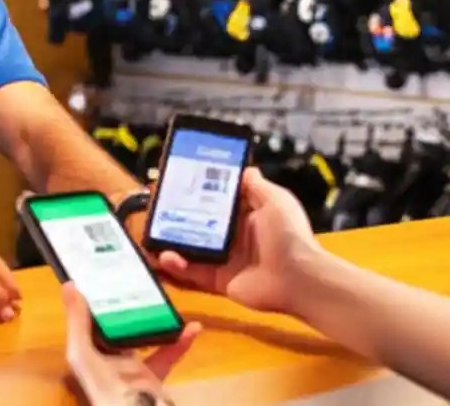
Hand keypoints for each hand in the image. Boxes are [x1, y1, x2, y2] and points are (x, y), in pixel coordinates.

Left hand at [61, 282, 199, 405]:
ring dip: (156, 321)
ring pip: (145, 338)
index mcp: (87, 352)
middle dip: (130, 308)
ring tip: (166, 299)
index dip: (98, 299)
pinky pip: (168, 355)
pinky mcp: (153, 376)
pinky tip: (192, 328)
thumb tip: (69, 284)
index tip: (108, 276)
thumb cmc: (102, 385)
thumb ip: (77, 321)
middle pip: (119, 327)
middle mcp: (108, 358)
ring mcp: (132, 368)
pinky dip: (180, 342)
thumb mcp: (82, 352)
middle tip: (141, 282)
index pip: (90, 320)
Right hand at [156, 168, 320, 314]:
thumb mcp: (276, 201)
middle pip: (199, 221)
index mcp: (247, 214)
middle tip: (154, 205)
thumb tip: (245, 168)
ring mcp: (225, 258)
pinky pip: (193, 272)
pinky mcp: (219, 280)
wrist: (299, 279)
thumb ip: (256, 186)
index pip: (217, 199)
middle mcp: (234, 235)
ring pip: (190, 247)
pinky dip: (177, 265)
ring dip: (171, 240)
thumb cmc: (290, 236)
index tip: (177, 180)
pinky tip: (165, 256)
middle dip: (177, 213)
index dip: (198, 190)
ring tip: (151, 232)